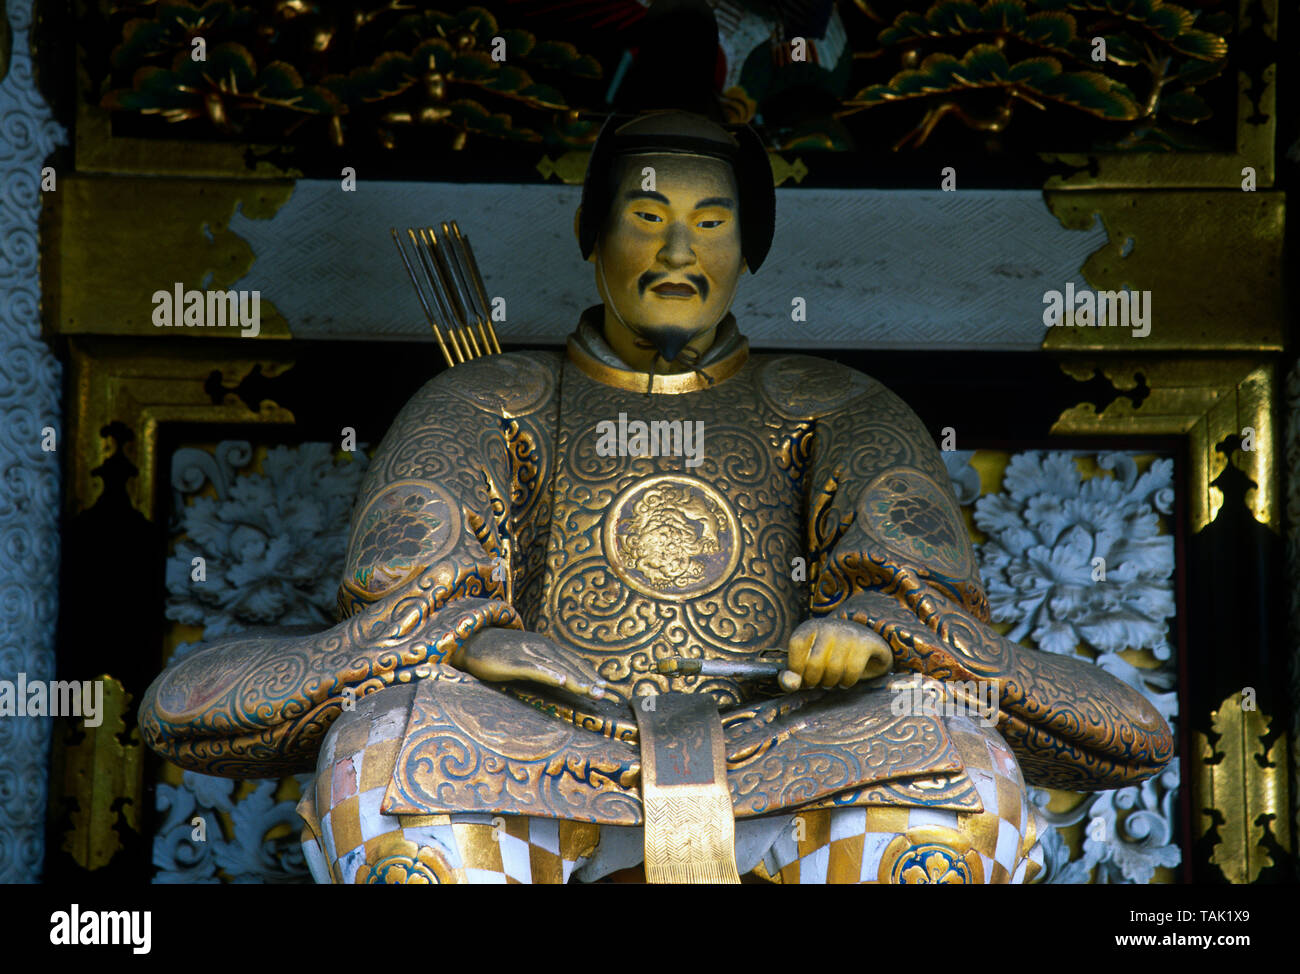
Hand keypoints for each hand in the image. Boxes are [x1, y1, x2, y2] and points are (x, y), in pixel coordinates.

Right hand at [448, 628, 607, 701]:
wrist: (472, 641)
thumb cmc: (499, 653)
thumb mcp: (526, 657)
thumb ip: (542, 666)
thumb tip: (560, 681)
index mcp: (545, 647)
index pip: (572, 660)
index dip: (588, 672)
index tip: (603, 685)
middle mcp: (540, 647)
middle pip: (569, 664)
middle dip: (587, 678)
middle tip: (603, 693)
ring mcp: (528, 652)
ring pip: (557, 666)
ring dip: (575, 679)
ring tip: (590, 690)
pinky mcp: (514, 660)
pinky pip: (535, 667)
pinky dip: (549, 672)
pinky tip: (560, 680)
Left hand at [780, 619, 891, 690]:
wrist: (866, 642)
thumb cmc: (829, 656)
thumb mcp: (806, 663)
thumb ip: (791, 676)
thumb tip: (791, 685)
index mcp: (809, 627)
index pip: (796, 648)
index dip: (796, 669)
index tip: (802, 676)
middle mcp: (828, 626)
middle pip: (814, 663)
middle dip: (814, 681)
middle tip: (818, 681)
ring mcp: (848, 633)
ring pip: (834, 669)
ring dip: (831, 683)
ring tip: (831, 681)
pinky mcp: (866, 643)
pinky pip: (852, 671)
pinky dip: (847, 682)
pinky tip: (845, 681)